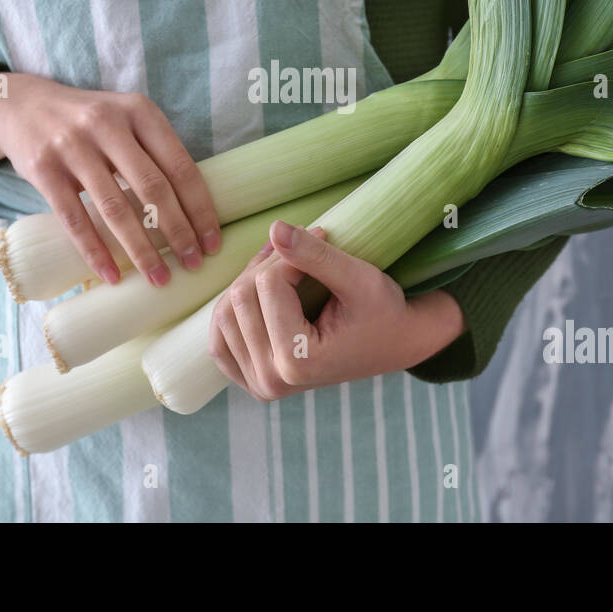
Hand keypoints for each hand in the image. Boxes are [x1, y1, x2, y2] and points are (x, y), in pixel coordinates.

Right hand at [0, 72, 220, 286]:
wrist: (21, 105)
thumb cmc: (88, 122)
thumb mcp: (126, 119)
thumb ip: (154, 152)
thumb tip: (194, 211)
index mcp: (139, 111)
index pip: (180, 166)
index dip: (200, 208)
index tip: (212, 242)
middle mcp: (108, 124)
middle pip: (153, 188)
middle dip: (178, 232)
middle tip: (193, 264)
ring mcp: (72, 145)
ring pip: (114, 208)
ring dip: (141, 250)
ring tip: (159, 278)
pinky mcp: (43, 168)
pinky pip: (74, 218)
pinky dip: (94, 251)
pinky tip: (111, 276)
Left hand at [209, 220, 465, 400]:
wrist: (394, 344)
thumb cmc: (383, 310)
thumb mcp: (359, 278)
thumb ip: (316, 255)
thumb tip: (274, 227)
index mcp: (297, 361)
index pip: (267, 285)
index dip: (292, 256)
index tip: (321, 243)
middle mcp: (272, 381)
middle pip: (240, 298)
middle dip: (269, 266)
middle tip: (302, 251)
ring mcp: (258, 385)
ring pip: (224, 313)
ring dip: (249, 281)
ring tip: (285, 268)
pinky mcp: (250, 382)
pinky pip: (218, 338)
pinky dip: (233, 311)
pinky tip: (261, 296)